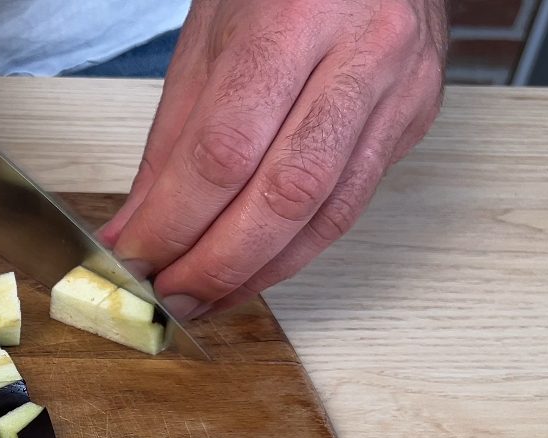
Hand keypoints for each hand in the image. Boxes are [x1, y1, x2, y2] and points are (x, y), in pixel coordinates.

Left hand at [98, 0, 446, 319]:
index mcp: (293, 20)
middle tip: (169, 296)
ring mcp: (399, 89)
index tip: (133, 258)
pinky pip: (351, 204)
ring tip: (205, 299)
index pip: (224, 151)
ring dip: (257, 272)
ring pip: (327, 213)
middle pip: (283, 194)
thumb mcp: (207, 37)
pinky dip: (295, 249)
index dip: (174, 221)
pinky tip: (254, 270)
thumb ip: (172, 139)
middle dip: (217, 262)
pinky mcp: (414, 119)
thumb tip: (136, 226)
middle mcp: (360, 54)